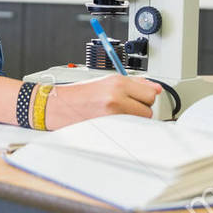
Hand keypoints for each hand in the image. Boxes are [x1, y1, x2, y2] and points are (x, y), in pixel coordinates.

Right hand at [42, 75, 162, 129]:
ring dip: (134, 119)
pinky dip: (126, 128)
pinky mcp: (109, 127)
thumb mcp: (106, 82)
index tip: (140, 99)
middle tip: (126, 108)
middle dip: (141, 109)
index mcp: (117, 82)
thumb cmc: (79, 94)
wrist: (57, 106)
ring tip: (118, 115)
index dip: (145, 97)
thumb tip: (155, 88)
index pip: (151, 92)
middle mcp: (117, 96)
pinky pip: (129, 130)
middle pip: (149, 107)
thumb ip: (134, 84)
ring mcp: (113, 113)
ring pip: (141, 120)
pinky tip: (114, 124)